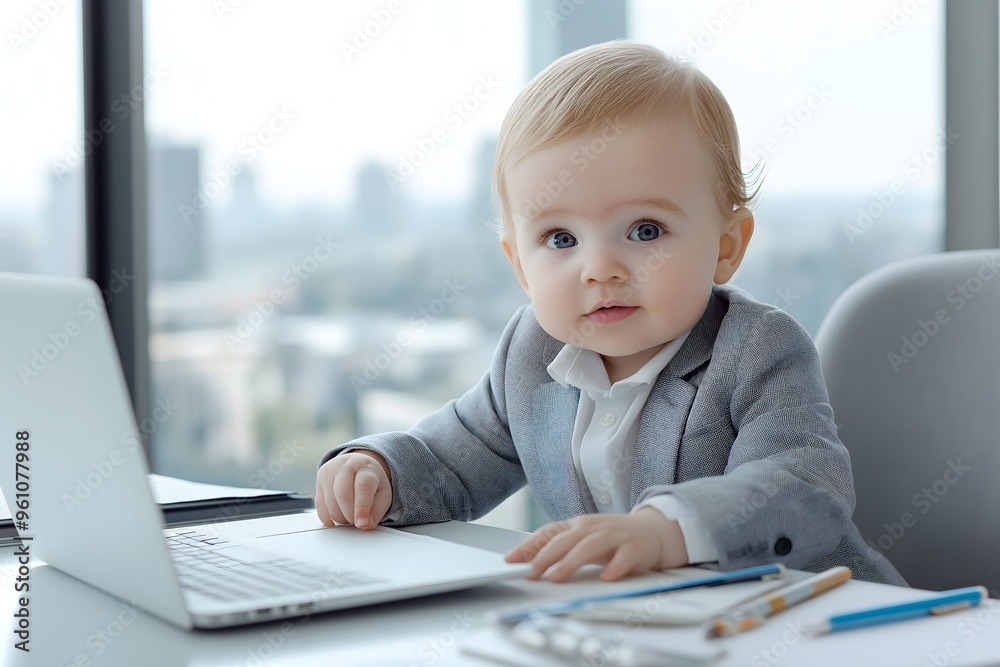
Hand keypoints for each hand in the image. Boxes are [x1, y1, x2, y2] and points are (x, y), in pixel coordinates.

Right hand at [315, 450, 391, 529]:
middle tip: (357, 522)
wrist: (357, 465)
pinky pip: (320, 505)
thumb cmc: (371, 481)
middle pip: (342, 493)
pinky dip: (327, 517)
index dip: (362, 506)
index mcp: (365, 467)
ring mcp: (329, 473)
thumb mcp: (383, 494)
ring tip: (350, 517)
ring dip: (340, 517)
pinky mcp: (319, 483)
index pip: (363, 486)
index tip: (362, 523)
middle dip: (349, 514)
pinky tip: (335, 520)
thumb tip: (365, 525)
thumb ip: (376, 511)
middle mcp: (345, 466)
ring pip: (330, 502)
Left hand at [503, 508, 688, 581]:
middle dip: (545, 556)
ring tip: (557, 578)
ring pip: (589, 546)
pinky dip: (614, 567)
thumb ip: (556, 548)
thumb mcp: (582, 539)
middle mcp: (592, 528)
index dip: (528, 546)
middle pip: (565, 540)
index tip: (511, 561)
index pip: (548, 533)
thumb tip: (525, 561)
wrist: (652, 532)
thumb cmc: (612, 538)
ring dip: (571, 562)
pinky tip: (605, 577)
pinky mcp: (634, 547)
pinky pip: (623, 557)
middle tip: (532, 573)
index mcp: (577, 525)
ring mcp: (614, 536)